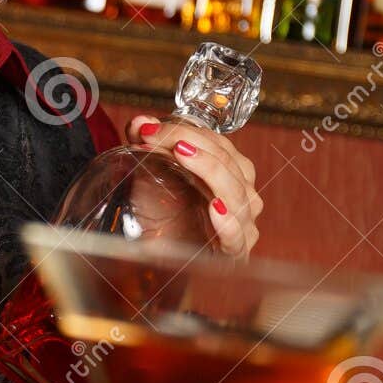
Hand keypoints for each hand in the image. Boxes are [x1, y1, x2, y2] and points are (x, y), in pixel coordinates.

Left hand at [126, 113, 262, 257]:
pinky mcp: (235, 252)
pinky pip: (237, 235)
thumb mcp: (151, 176)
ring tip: (181, 153)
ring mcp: (242, 223)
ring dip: (209, 170)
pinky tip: (214, 207)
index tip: (148, 129)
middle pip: (228, 161)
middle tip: (153, 137)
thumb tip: (140, 122)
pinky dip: (228, 222)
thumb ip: (147, 145)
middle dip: (191, 142)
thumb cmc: (163, 217)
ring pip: (237, 192)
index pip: (218, 143)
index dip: (185, 129)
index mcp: (231, 171)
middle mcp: (242, 194)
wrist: (159, 260)